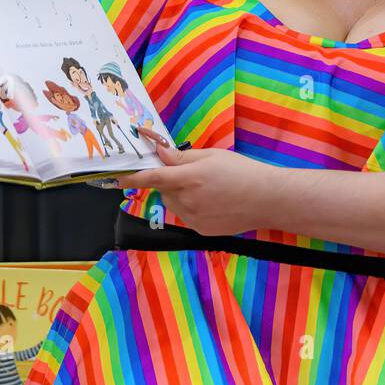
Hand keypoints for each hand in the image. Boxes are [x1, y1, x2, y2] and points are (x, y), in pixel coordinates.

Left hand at [116, 143, 272, 236]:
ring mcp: (193, 218)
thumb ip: (183, 157)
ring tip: (208, 190)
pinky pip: (186, 217)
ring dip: (181, 196)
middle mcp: (187, 200)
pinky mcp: (200, 230)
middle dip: (171, 183)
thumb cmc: (242, 171)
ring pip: (174, 205)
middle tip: (193, 175)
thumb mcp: (213, 156)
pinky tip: (214, 203)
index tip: (117, 177)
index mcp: (189, 177)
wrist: (267, 199)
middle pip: (164, 191)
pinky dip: (193, 209)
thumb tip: (160, 153)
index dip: (132, 177)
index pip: (152, 177)